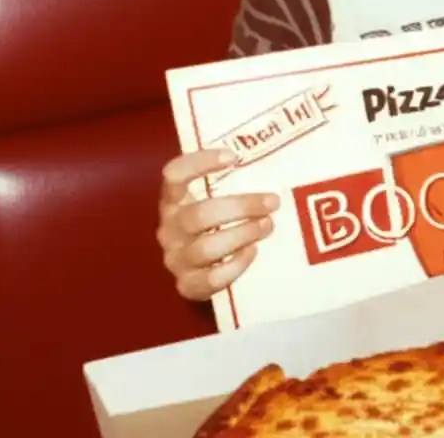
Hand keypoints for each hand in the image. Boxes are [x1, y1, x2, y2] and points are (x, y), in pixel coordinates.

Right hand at [157, 148, 278, 299]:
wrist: (204, 271)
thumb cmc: (218, 225)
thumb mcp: (216, 201)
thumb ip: (232, 184)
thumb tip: (274, 165)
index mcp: (173, 201)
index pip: (174, 175)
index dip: (199, 163)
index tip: (233, 157)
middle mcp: (169, 228)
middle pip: (198, 215)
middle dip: (241, 206)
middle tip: (272, 202)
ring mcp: (176, 259)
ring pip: (205, 248)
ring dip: (242, 234)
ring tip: (268, 225)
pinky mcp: (187, 285)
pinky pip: (211, 279)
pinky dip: (236, 266)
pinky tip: (253, 253)